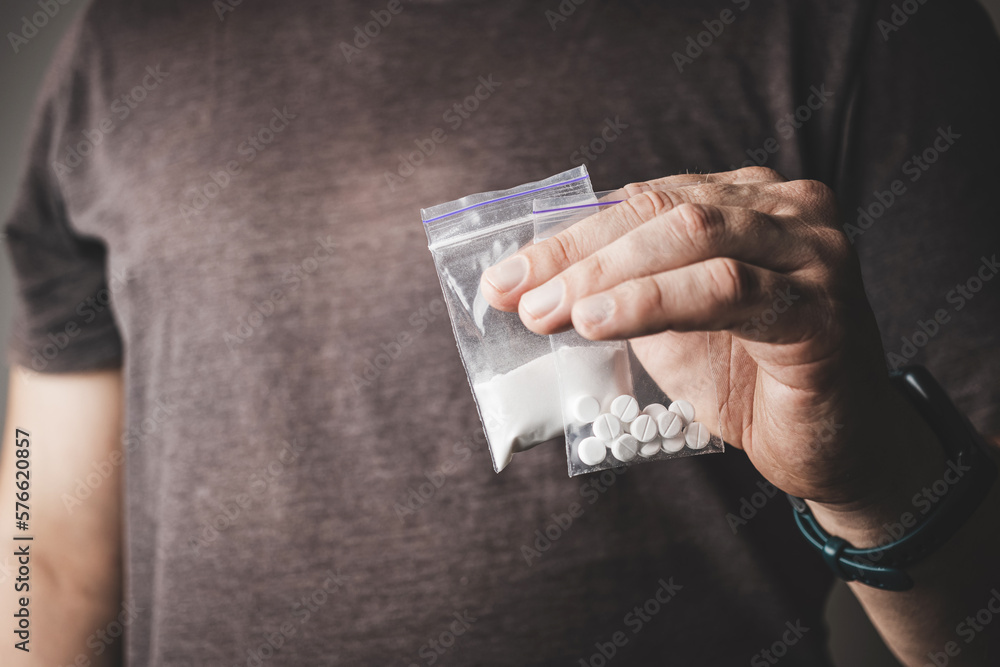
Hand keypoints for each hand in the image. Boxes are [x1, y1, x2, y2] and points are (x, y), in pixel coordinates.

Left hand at [481, 167, 940, 511]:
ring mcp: (811, 251)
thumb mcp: (668, 323)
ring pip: (693, 237)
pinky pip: (726, 289)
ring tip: (548, 311)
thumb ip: (620, 288)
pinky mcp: (821, 305)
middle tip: (516, 294)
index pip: (641, 202)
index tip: (504, 276)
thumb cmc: (747, 378)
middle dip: (577, 254)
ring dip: (606, 275)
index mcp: (743, 201)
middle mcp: (783, 210)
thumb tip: (532, 280)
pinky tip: (600, 321)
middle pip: (662, 211)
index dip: (567, 237)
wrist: (830, 445)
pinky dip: (652, 301)